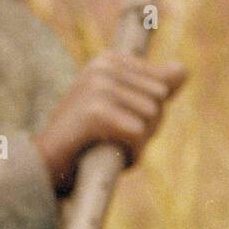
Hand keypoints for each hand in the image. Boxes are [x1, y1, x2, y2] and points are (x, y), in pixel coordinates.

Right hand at [33, 52, 187, 194]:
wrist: (44, 168)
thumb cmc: (84, 142)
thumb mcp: (121, 109)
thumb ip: (153, 88)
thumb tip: (183, 70)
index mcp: (109, 60)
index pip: (164, 84)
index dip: (148, 114)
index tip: (115, 122)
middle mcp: (102, 66)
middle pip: (159, 100)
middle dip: (145, 128)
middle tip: (111, 138)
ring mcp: (97, 86)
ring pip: (151, 118)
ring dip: (136, 143)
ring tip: (106, 147)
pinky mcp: (95, 111)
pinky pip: (137, 134)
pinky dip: (130, 154)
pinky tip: (106, 156)